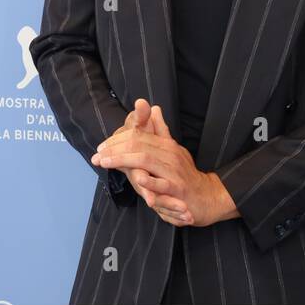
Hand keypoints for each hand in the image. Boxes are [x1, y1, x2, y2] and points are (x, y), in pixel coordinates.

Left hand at [91, 99, 236, 227]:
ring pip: (145, 160)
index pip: (138, 135)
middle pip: (138, 145)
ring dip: (121, 160)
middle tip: (97, 155)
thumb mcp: (173, 149)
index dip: (117, 140)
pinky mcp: (177, 189)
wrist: (207, 196)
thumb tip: (154, 108)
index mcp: (166, 144)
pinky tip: (135, 179)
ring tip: (104, 163)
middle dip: (114, 149)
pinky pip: (161, 184)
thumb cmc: (185, 174)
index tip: (101, 147)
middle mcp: (170, 154)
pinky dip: (148, 181)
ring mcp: (173, 171)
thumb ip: (161, 130)